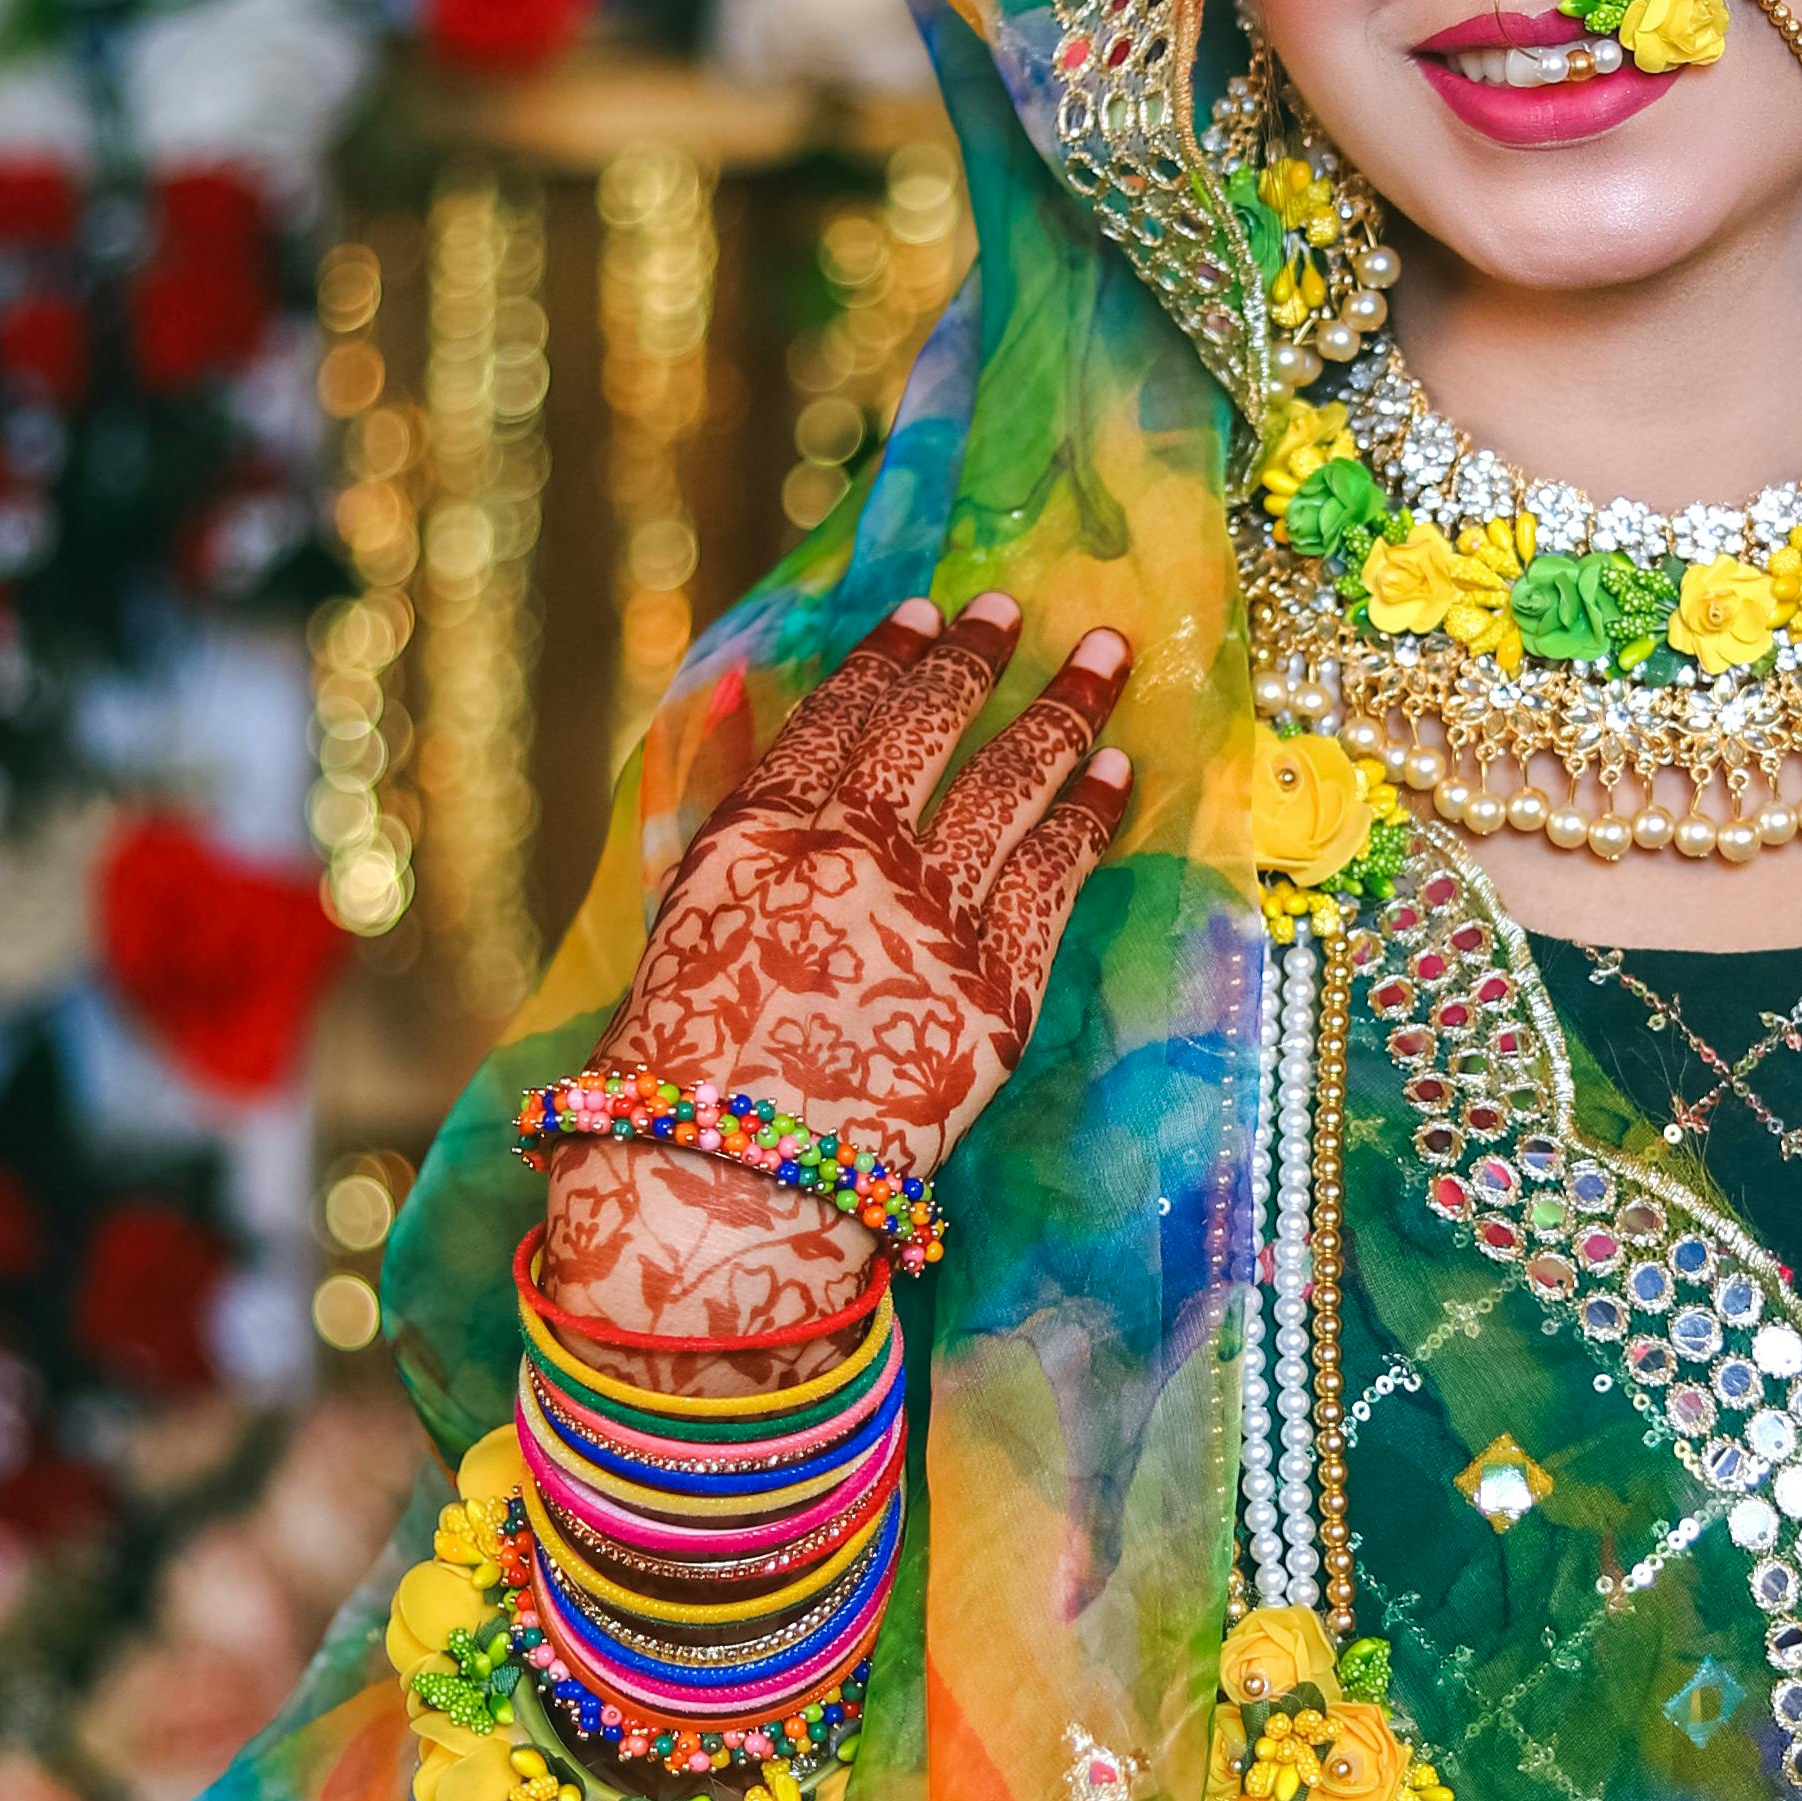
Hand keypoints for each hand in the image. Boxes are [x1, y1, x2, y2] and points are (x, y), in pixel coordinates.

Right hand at [541, 591, 1132, 1371]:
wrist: (726, 1190)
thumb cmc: (683, 1074)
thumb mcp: (684, 924)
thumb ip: (743, 833)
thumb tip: (785, 746)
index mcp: (760, 832)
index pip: (839, 717)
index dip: (887, 660)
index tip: (924, 614)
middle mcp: (852, 855)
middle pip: (932, 731)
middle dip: (980, 660)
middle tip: (1015, 609)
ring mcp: (931, 918)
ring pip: (1013, 785)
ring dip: (1063, 711)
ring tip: (1103, 656)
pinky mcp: (998, 990)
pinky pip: (1057, 879)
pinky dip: (1090, 818)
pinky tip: (1118, 773)